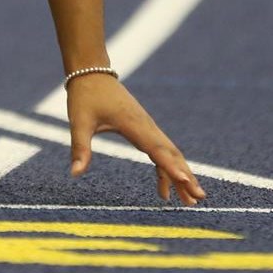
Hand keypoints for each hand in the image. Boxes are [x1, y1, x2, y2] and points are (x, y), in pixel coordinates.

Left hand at [66, 74, 205, 204]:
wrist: (91, 72)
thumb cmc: (85, 96)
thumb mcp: (79, 122)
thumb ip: (80, 148)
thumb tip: (74, 174)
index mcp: (134, 124)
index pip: (157, 149)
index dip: (171, 167)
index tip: (186, 181)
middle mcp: (146, 126)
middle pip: (172, 154)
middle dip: (186, 176)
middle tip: (198, 199)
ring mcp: (147, 127)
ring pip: (170, 154)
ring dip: (181, 175)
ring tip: (190, 200)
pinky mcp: (144, 128)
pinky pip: (160, 151)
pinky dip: (166, 169)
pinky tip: (164, 189)